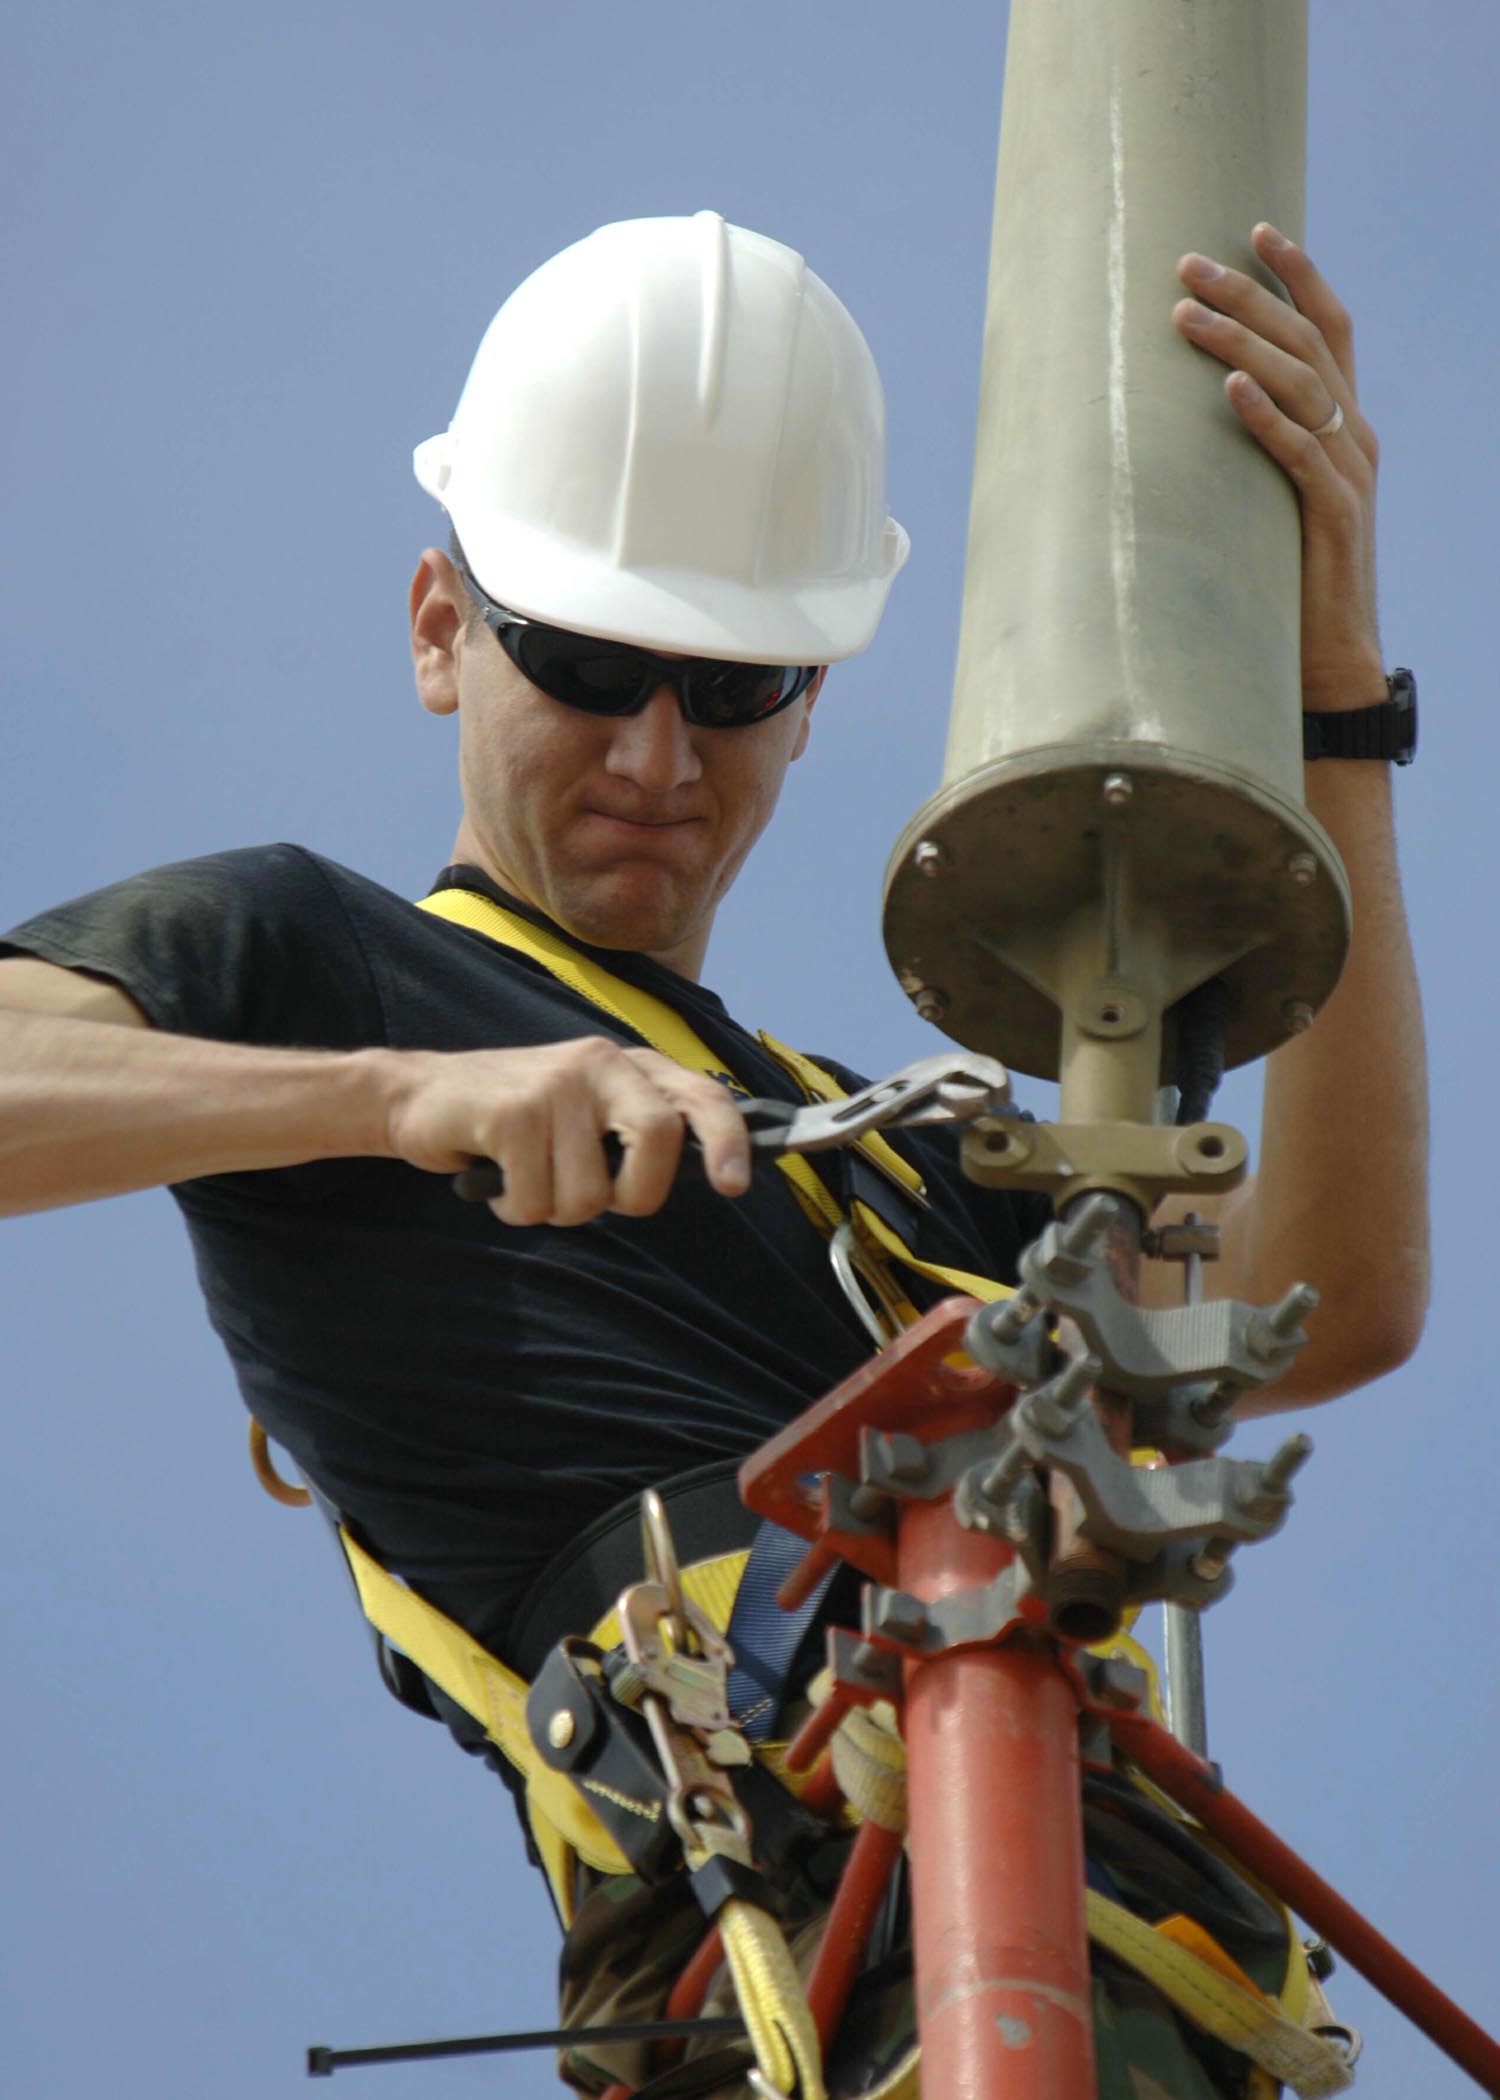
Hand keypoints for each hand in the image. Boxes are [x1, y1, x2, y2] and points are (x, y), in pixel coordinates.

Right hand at [381, 1036, 752, 1226]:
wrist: (419, 1096)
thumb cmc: (516, 1119)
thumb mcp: (588, 1113)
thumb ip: (641, 1131)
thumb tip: (710, 1169)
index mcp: (630, 1066)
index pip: (701, 1097)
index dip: (727, 1140)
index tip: (735, 1186)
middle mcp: (600, 1063)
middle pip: (657, 1141)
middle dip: (632, 1195)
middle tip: (595, 1200)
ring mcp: (555, 1083)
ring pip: (587, 1194)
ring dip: (554, 1209)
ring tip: (528, 1178)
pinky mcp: (510, 1111)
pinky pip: (535, 1199)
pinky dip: (515, 1208)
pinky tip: (498, 1179)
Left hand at [1173, 224, 1384, 708]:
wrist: (1330, 660)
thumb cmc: (1286, 581)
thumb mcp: (1269, 501)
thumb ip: (1251, 453)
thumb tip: (1186, 417)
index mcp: (1344, 424)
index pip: (1330, 328)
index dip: (1299, 275)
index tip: (1257, 228)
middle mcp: (1354, 436)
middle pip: (1305, 341)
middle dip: (1248, 295)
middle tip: (1185, 264)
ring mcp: (1348, 473)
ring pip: (1299, 385)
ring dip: (1240, 343)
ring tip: (1185, 314)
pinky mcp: (1334, 516)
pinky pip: (1299, 454)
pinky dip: (1265, 417)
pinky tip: (1229, 390)